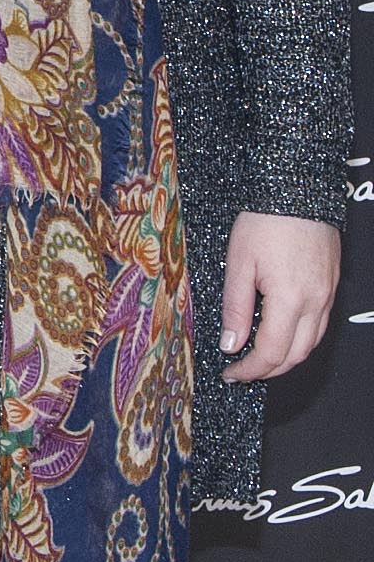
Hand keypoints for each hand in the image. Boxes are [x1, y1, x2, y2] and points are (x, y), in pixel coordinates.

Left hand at [219, 211, 340, 384]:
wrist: (296, 187)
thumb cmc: (265, 220)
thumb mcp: (238, 264)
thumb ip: (235, 309)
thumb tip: (231, 345)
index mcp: (291, 298)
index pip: (271, 353)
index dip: (249, 371)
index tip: (231, 374)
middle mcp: (316, 300)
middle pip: (297, 355)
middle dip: (269, 370)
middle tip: (242, 370)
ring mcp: (328, 292)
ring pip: (312, 342)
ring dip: (287, 356)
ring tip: (258, 356)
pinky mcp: (332, 282)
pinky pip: (320, 323)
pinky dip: (301, 337)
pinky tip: (280, 332)